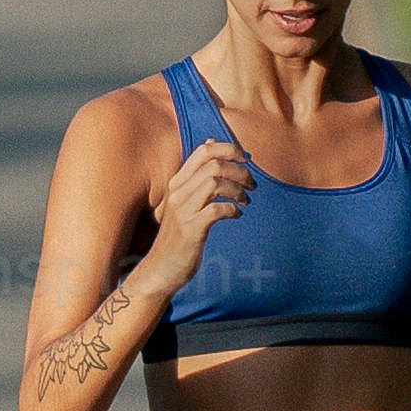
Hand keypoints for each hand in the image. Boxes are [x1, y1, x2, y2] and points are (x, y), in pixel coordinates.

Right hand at [145, 138, 253, 292]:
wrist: (160, 269)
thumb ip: (197, 173)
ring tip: (245, 200)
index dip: (229, 149)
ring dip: (237, 189)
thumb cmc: (177, 234)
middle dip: (240, 171)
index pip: (204, 150)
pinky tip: (237, 215)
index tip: (245, 160)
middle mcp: (177, 192)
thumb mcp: (184, 199)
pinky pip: (216, 210)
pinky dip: (232, 210)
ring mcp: (183, 211)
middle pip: (214, 164)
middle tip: (251, 185)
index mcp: (177, 182)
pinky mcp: (190, 230)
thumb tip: (210, 141)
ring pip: (215, 182)